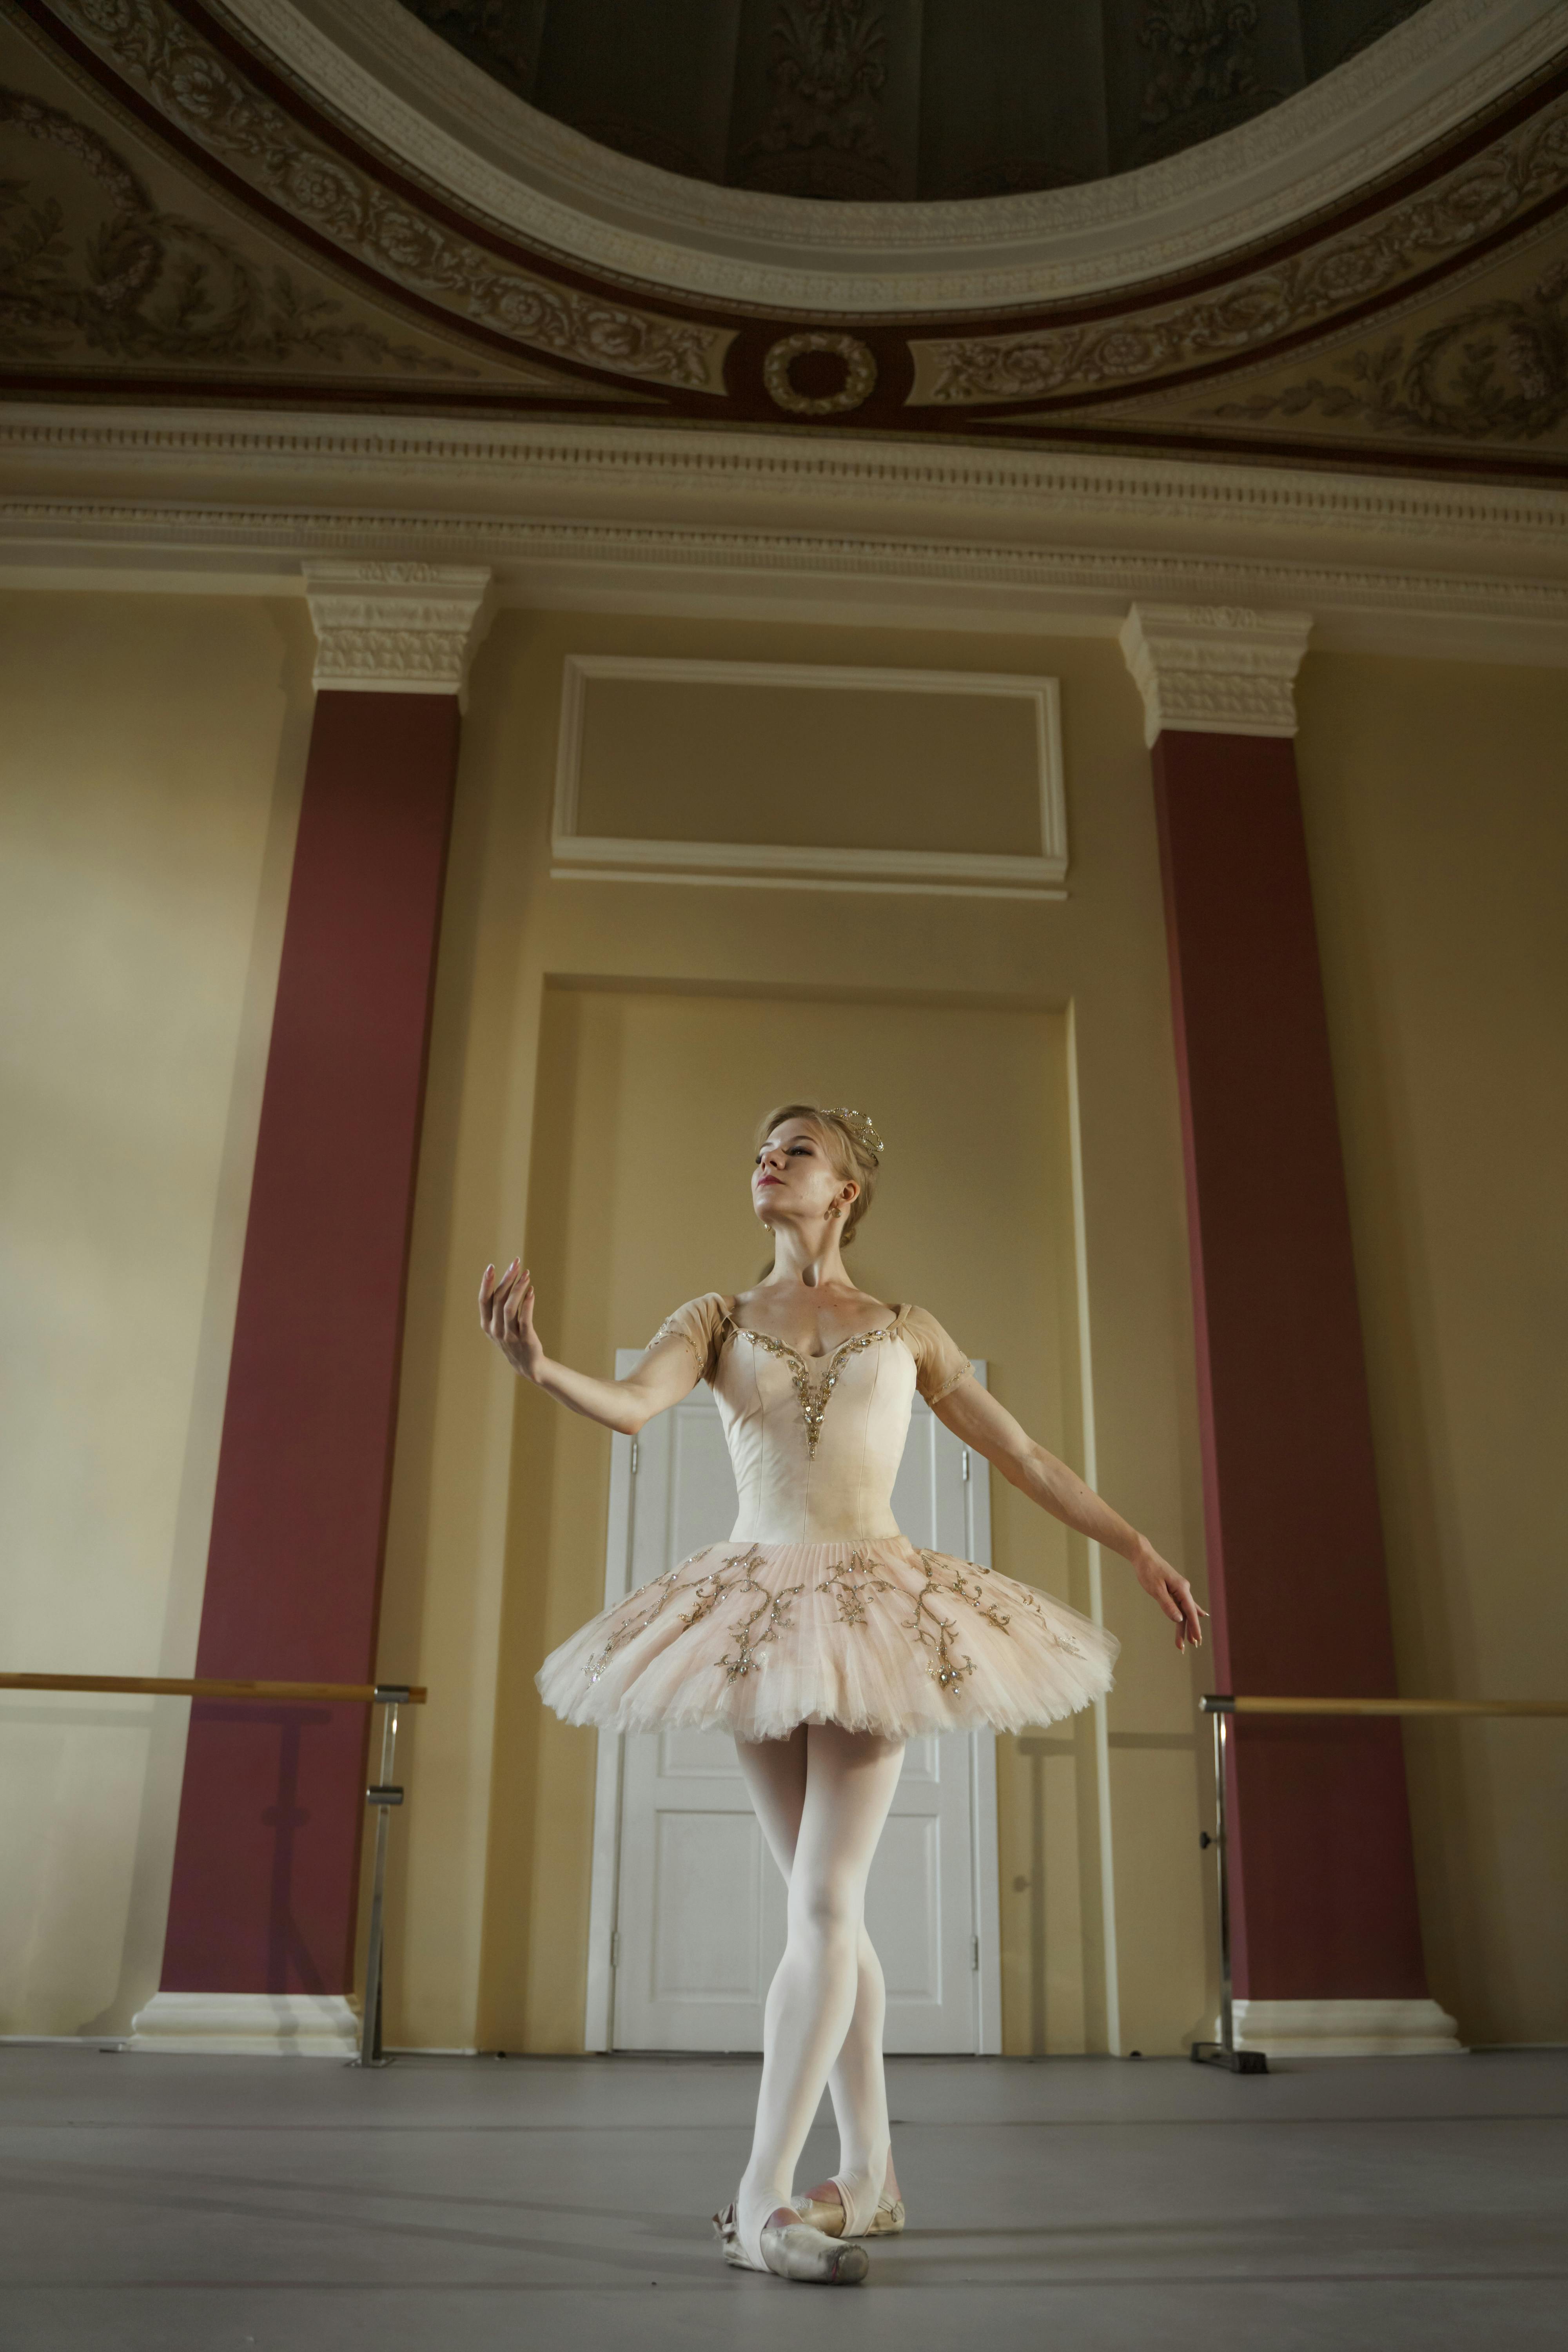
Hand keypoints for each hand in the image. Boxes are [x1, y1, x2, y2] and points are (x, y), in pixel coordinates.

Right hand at [479, 1259, 544, 1380]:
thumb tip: (505, 1279)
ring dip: (518, 1288)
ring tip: (527, 1274)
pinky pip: (525, 1318)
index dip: (486, 1283)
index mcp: (487, 1324)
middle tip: (516, 1263)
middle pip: (499, 1299)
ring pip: (510, 1307)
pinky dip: (528, 1303)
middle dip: (507, 1279)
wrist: (527, 1364)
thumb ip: (497, 1307)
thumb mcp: (499, 1324)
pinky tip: (532, 1291)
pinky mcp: (525, 1338)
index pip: (483, 1300)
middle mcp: (495, 1329)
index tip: (491, 1266)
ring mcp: (509, 1335)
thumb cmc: (512, 1338)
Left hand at [1131, 1538, 1206, 1652]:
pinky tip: (1201, 1615)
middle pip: (1187, 1613)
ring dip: (1185, 1626)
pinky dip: (1189, 1613)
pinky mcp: (1175, 1589)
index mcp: (1181, 1588)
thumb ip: (1167, 1605)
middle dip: (1189, 1630)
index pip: (1190, 1612)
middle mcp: (1183, 1589)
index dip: (1194, 1627)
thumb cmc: (1148, 1571)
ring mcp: (1180, 1589)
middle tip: (1191, 1646)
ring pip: (1184, 1610)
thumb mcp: (1155, 1589)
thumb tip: (1179, 1620)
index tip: (1197, 1639)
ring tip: (1188, 1642)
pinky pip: (1183, 1604)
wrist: (1143, 1556)